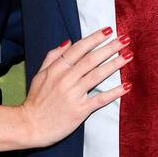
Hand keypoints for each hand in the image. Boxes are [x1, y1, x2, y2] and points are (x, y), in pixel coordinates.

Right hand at [16, 27, 129, 148]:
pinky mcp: (80, 110)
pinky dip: (114, 92)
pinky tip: (126, 86)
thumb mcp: (39, 74)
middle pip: (91, 59)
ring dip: (115, 64)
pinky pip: (100, 99)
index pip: (78, 49)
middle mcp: (66, 79)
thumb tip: (68, 41)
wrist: (30, 126)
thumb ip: (53, 57)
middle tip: (124, 39)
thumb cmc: (35, 101)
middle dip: (110, 47)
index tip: (108, 31)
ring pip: (98, 75)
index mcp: (56, 69)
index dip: (94, 38)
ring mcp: (74, 94)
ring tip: (128, 56)